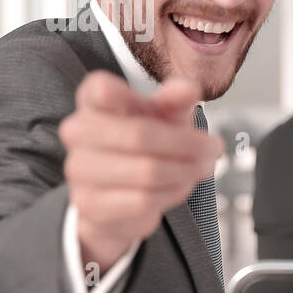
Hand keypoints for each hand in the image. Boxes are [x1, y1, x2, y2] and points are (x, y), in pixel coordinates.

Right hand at [60, 71, 222, 267]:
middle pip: (140, 134)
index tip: (168, 104)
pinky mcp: (89, 204)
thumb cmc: (145, 142)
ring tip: (203, 167)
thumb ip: (175, 100)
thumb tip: (189, 88)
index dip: (125, 94)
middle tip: (214, 147)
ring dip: (186, 171)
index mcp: (93, 100)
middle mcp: (77, 131)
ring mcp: (79, 168)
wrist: (121, 192)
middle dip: (187, 144)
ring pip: (146, 171)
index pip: (100, 89)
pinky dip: (172, 193)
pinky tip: (182, 186)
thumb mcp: (164, 115)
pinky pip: (143, 199)